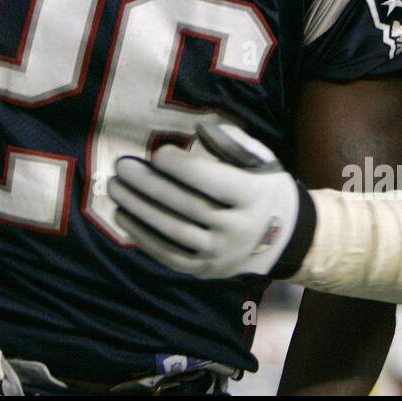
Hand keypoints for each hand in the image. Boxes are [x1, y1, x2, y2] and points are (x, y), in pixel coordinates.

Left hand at [107, 122, 305, 278]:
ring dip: (138, 209)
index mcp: (253, 197)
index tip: (158, 153)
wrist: (286, 239)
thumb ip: (232, 142)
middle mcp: (237, 229)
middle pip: (186, 205)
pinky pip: (168, 255)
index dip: (182, 167)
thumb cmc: (265, 188)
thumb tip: (197, 130)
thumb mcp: (261, 160)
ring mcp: (220, 254)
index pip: (212, 181)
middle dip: (149, 185)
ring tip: (115, 188)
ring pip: (172, 231)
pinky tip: (123, 216)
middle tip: (122, 167)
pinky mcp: (204, 270)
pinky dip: (142, 236)